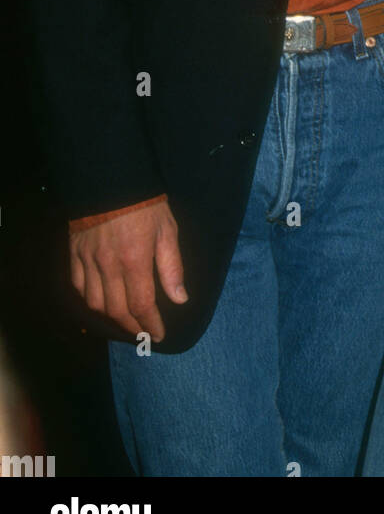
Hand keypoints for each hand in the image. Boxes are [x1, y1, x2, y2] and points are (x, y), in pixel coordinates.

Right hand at [70, 199, 187, 342]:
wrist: (110, 178)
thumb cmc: (145, 203)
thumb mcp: (167, 230)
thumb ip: (172, 267)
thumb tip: (180, 299)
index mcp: (134, 260)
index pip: (142, 305)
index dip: (151, 324)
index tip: (160, 334)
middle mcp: (108, 266)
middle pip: (117, 310)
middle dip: (132, 328)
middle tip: (143, 335)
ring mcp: (88, 261)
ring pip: (94, 303)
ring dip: (110, 319)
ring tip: (125, 324)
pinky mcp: (74, 254)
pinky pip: (78, 287)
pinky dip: (88, 301)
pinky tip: (99, 305)